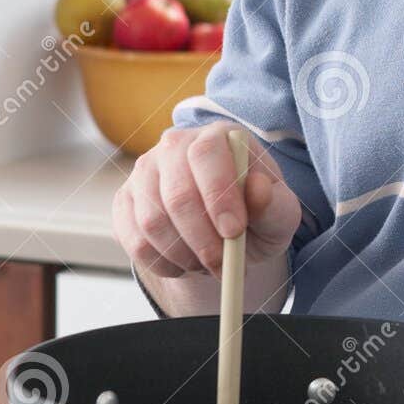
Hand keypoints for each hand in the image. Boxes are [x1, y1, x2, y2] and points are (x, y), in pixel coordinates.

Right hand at [112, 123, 301, 280]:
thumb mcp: (279, 213)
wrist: (227, 229)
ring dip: (183, 255)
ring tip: (209, 264)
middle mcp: (174, 146)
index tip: (234, 232)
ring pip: (152, 221)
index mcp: (217, 136)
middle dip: (201, 239)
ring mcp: (144, 172)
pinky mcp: (125, 201)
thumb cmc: (258, 214)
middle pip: (176, 193)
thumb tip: (257, 189)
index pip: (205, 155)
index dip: (217, 195)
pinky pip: (134, 241)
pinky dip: (162, 263)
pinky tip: (185, 263)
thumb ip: (274, 203)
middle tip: (222, 266)